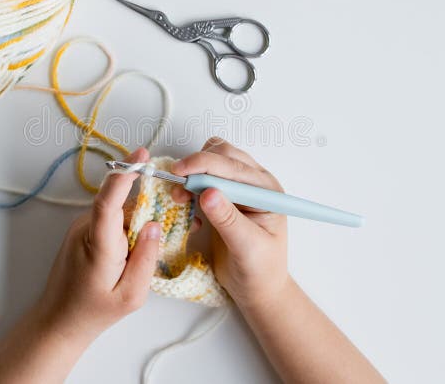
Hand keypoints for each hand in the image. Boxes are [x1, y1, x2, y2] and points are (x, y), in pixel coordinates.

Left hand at [37, 147, 161, 341]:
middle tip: (177, 213)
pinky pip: (112, 220)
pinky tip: (135, 249)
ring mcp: (82, 228)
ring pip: (119, 213)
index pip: (108, 201)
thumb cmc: (94, 312)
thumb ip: (147, 259)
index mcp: (98, 245)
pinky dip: (127, 228)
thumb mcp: (131, 296)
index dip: (124, 175)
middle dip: (149, 204)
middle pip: (123, 204)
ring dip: (138, 220)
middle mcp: (86, 229)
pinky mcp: (83, 232)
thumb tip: (156, 224)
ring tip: (153, 244)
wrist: (58, 321)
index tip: (142, 157)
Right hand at [171, 138, 289, 309]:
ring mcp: (238, 189)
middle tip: (178, 191)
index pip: (233, 165)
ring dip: (191, 178)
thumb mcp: (247, 247)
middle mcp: (253, 183)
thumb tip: (208, 193)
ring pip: (210, 164)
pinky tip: (193, 217)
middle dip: (196, 168)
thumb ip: (228, 220)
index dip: (204, 165)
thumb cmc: (260, 270)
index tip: (179, 173)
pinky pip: (202, 181)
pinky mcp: (223, 199)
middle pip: (221, 155)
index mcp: (266, 190)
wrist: (257, 289)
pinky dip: (190, 192)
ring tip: (181, 202)